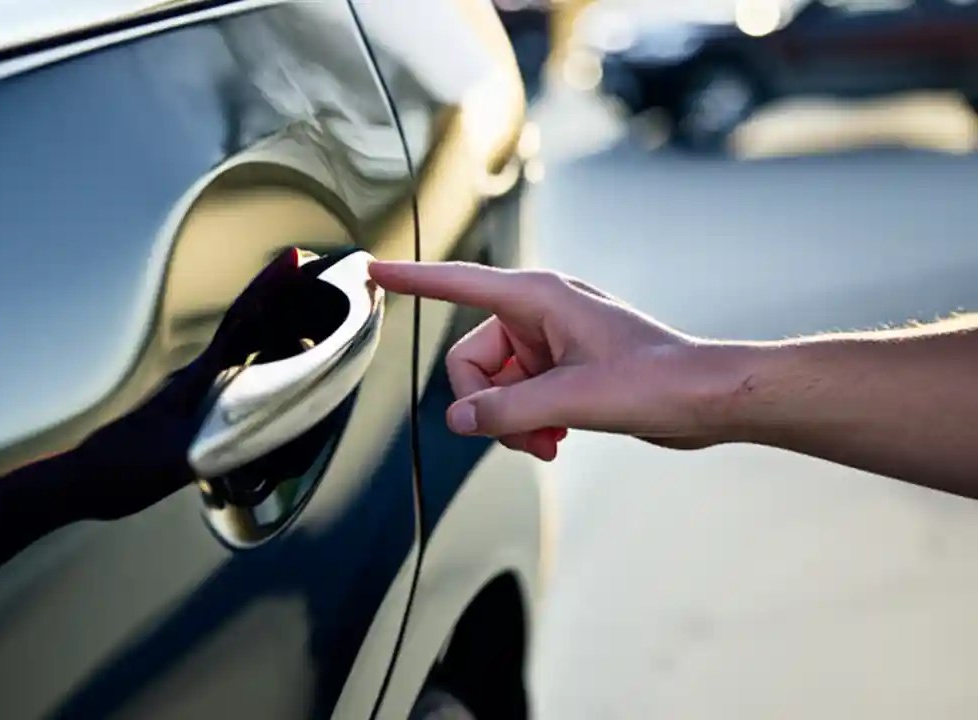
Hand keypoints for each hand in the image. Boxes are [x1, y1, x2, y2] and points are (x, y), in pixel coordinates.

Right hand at [370, 261, 732, 459]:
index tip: (373, 270)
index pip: (458, 284)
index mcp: (538, 298)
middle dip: (488, 405)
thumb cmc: (657, 381)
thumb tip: (459, 420)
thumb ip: (504, 411)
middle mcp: (539, 314)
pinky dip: (528, 423)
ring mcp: (550, 342)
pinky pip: (517, 397)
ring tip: (549, 440)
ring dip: (512, 421)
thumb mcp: (571, 401)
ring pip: (493, 386)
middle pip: (471, 361)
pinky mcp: (563, 369)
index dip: (413, 280)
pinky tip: (557, 441)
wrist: (707, 399)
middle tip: (526, 434)